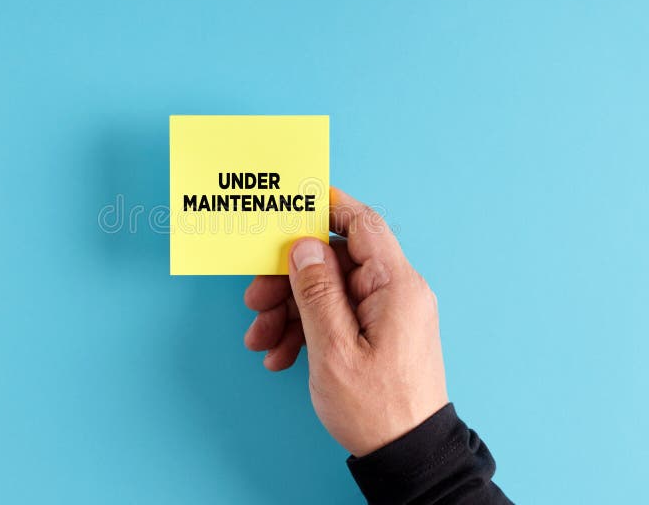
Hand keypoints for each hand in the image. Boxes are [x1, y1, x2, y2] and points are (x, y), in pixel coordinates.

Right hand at [243, 187, 448, 456]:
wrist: (406, 456)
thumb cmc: (377, 409)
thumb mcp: (334, 350)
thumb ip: (316, 292)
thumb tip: (303, 247)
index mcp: (395, 286)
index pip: (362, 224)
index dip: (326, 208)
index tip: (291, 205)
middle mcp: (395, 292)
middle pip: (334, 261)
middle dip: (289, 278)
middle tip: (255, 299)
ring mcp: (386, 313)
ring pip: (328, 291)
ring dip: (290, 310)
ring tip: (261, 340)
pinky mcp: (377, 332)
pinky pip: (336, 316)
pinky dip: (305, 330)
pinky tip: (280, 354)